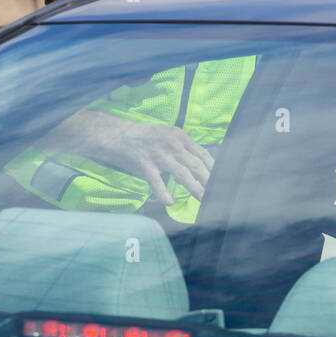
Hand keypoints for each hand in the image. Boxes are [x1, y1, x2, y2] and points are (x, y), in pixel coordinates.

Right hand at [47, 110, 213, 205]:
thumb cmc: (142, 137)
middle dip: (208, 181)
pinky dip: (164, 192)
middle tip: (216, 195)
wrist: (115, 133)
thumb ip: (181, 147)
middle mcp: (172, 144)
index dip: (213, 169)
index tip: (220, 180)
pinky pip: (156, 180)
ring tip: (202, 199)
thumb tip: (196, 163)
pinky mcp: (144, 163)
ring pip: (182, 173)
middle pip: (196, 165)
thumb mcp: (165, 135)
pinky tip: (170, 202)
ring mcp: (158, 153)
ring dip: (194, 188)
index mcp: (179, 136)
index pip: (202, 154)